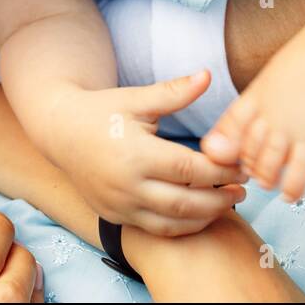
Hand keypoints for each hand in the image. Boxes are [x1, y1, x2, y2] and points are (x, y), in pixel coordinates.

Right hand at [48, 72, 247, 236]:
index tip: (242, 166)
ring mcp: (120, 205)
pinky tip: (200, 214)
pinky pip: (155, 229)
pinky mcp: (115, 216)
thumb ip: (174, 92)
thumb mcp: (137, 99)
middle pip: (187, 202)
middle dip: (221, 199)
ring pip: (173, 222)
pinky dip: (182, 226)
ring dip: (206, 216)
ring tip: (228, 204)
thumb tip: (208, 75)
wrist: (60, 133)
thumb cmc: (102, 112)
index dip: (221, 170)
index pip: (190, 168)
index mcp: (136, 154)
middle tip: (244, 190)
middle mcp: (127, 185)